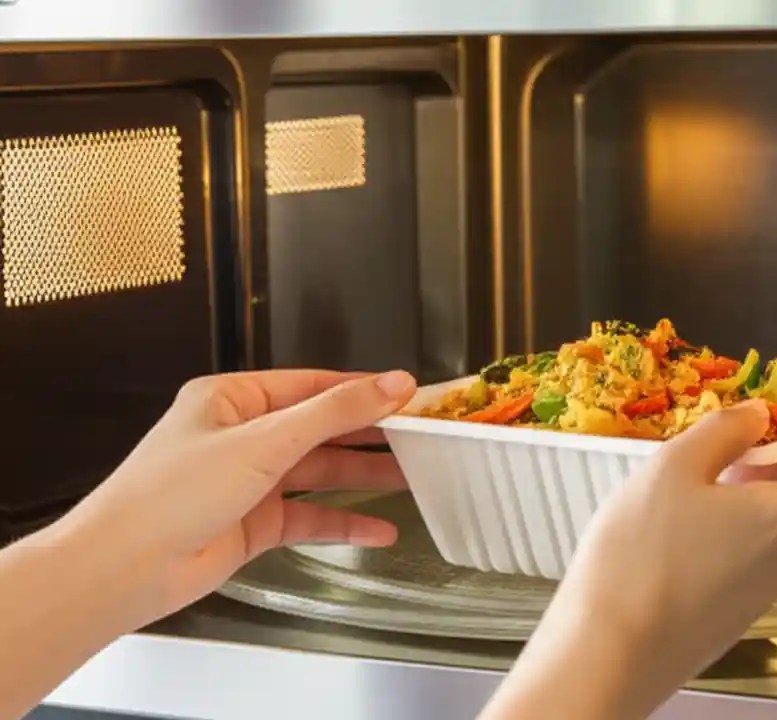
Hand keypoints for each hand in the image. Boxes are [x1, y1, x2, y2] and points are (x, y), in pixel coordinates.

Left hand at [64, 369, 418, 624]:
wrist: (124, 568)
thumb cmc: (170, 494)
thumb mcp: (264, 440)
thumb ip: (334, 412)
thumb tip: (392, 383)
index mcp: (233, 399)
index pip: (313, 386)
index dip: (364, 390)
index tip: (410, 394)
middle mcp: (241, 437)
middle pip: (321, 429)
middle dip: (371, 435)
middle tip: (421, 437)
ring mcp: (248, 482)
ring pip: (320, 473)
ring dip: (364, 477)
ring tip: (415, 478)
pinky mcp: (253, 524)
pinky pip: (311, 517)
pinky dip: (345, 522)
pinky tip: (380, 528)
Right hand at [483, 400, 776, 719]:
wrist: (612, 650)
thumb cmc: (642, 550)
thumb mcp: (674, 466)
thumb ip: (723, 431)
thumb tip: (758, 414)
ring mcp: (759, 596)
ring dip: (772, 510)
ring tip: (734, 485)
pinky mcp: (732, 621)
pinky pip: (755, 568)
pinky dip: (748, 540)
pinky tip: (707, 531)